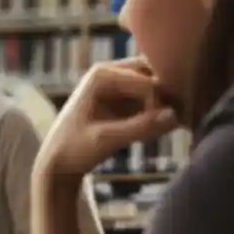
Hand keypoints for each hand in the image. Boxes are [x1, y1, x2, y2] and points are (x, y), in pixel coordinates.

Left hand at [35, 58, 179, 178]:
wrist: (59, 163)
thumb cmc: (74, 150)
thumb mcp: (105, 141)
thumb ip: (138, 128)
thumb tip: (174, 115)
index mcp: (102, 74)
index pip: (148, 82)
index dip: (158, 105)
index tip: (155, 130)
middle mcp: (113, 71)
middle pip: (159, 76)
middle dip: (169, 99)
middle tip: (174, 124)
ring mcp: (122, 83)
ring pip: (162, 87)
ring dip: (168, 106)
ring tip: (166, 130)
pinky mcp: (129, 98)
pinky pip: (158, 100)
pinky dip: (162, 114)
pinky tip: (157, 132)